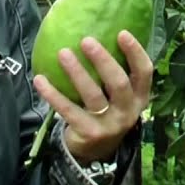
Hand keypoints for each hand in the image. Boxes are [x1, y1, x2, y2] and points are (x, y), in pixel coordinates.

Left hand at [32, 30, 152, 164]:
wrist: (94, 151)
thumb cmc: (105, 111)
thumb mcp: (116, 96)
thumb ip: (112, 72)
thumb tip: (94, 32)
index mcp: (139, 98)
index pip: (144, 73)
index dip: (135, 52)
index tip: (122, 33)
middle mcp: (128, 111)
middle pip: (119, 83)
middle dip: (103, 60)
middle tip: (86, 40)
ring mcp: (109, 125)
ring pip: (93, 95)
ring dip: (77, 72)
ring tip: (63, 53)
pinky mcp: (89, 133)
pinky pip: (68, 110)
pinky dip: (53, 93)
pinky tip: (40, 79)